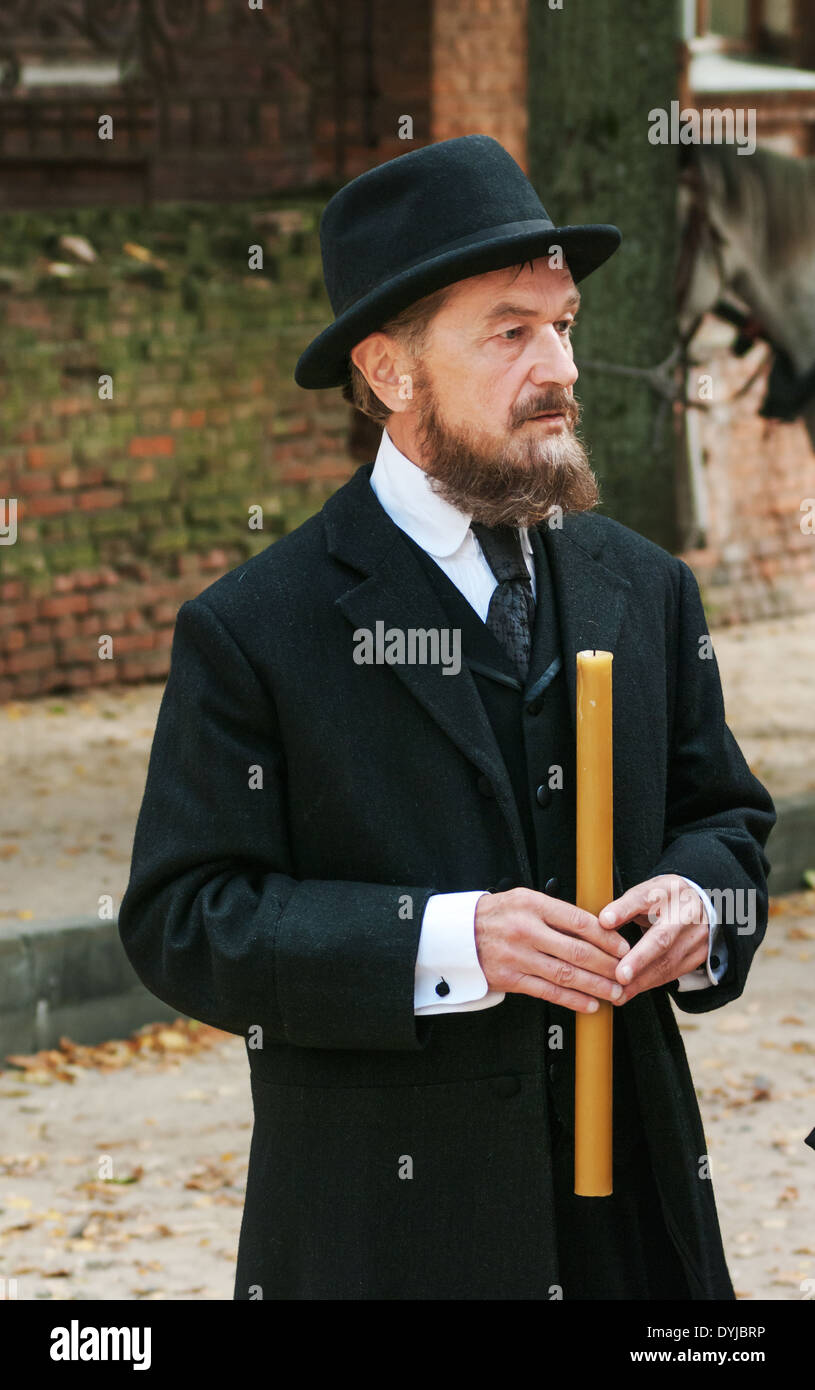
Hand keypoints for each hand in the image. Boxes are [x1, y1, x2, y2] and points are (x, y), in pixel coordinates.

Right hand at [474, 887, 632, 1012]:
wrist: (457, 934)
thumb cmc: (495, 915)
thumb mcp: (523, 900)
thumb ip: (554, 912)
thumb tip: (594, 927)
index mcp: (532, 905)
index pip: (579, 921)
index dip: (606, 937)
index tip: (623, 947)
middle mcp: (526, 930)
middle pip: (577, 950)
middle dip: (607, 965)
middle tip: (626, 972)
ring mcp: (518, 956)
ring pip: (566, 974)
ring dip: (595, 986)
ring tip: (615, 992)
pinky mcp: (511, 978)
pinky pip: (548, 991)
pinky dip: (572, 999)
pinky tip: (589, 1004)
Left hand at [597, 874, 709, 1003]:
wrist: (702, 907)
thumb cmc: (665, 899)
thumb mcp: (646, 892)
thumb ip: (624, 906)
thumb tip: (603, 922)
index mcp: (669, 890)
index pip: (645, 898)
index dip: (624, 910)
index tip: (605, 921)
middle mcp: (686, 914)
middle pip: (662, 938)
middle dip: (639, 958)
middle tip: (619, 975)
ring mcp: (696, 937)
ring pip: (668, 962)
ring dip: (641, 980)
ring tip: (618, 992)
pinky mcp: (698, 957)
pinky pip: (672, 974)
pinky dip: (649, 984)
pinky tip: (630, 991)